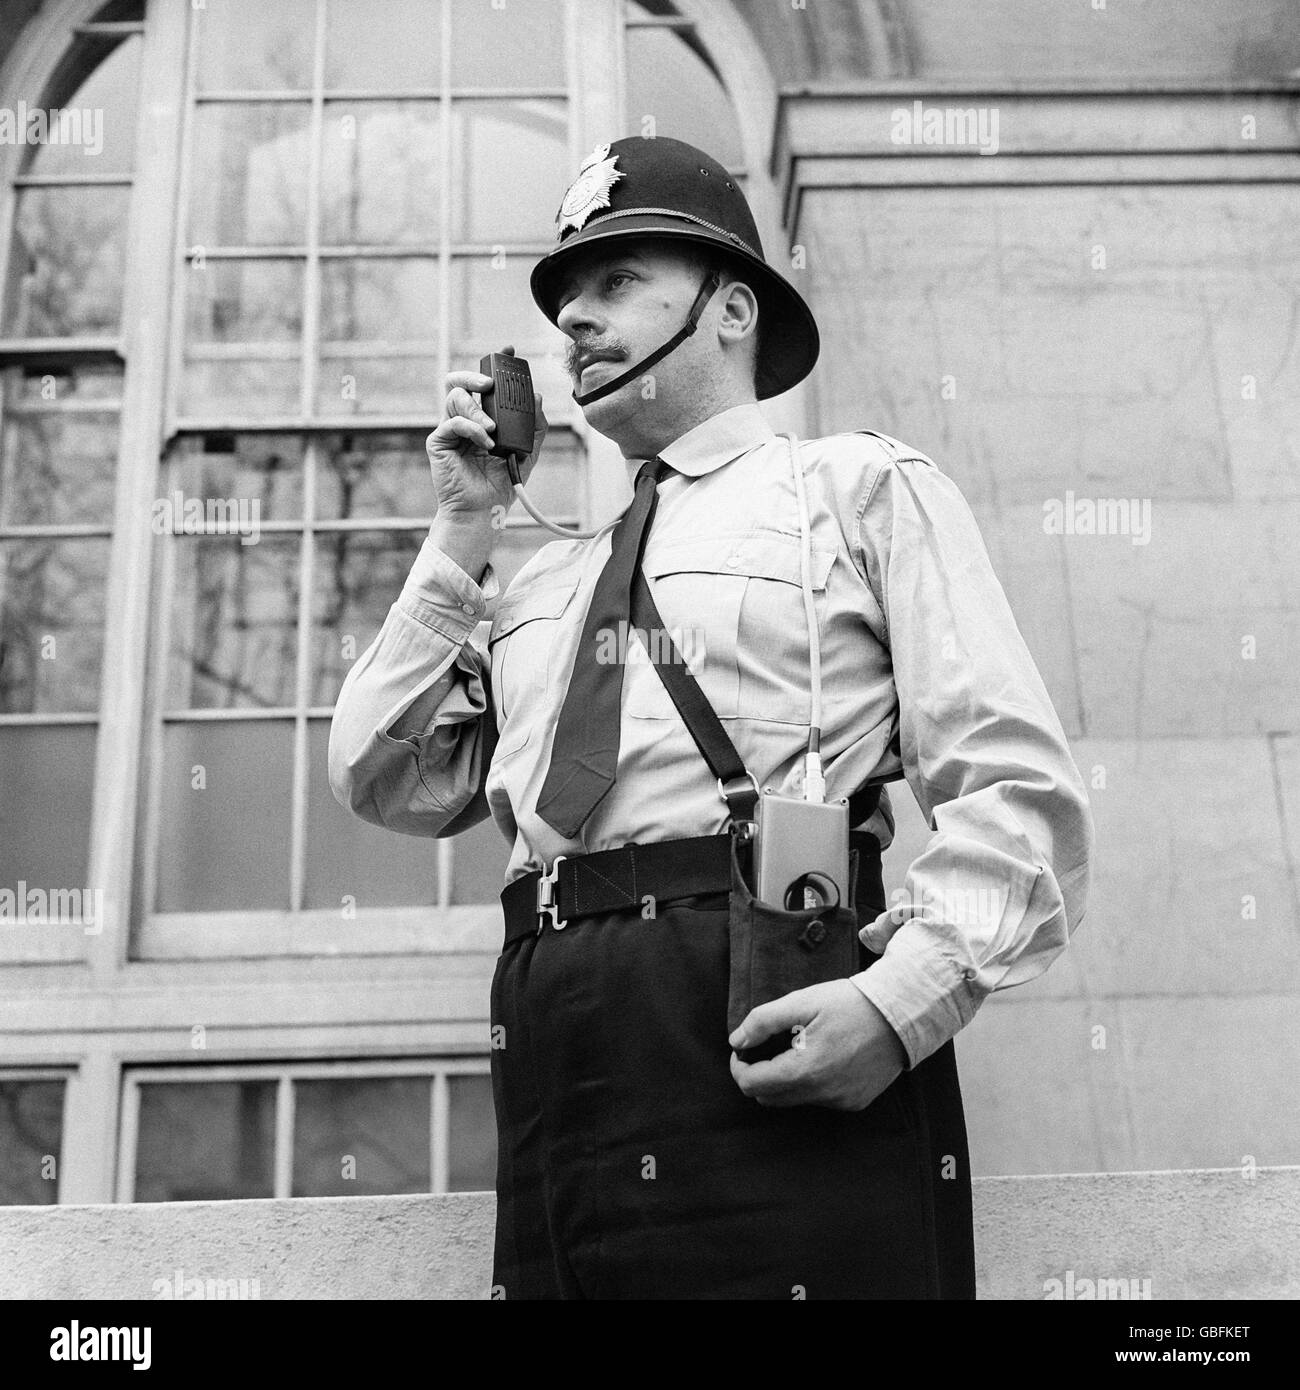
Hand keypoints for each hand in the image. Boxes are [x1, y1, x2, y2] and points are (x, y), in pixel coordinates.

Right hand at [425, 343, 548, 523]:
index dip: (494, 363)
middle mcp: (464, 419)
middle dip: (474, 373)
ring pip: (455, 397)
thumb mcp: (527, 452)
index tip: (510, 349)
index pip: (485, 384)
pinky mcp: (439, 442)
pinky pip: (452, 421)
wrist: (484, 511)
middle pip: (461, 380)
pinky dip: (472, 428)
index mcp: (483, 417)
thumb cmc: (501, 483)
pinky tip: (485, 443)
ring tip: (492, 429)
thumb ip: (535, 426)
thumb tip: (537, 396)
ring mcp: (450, 429)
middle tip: (490, 382)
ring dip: (476, 409)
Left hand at [728, 980, 907, 1110]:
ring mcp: (840, 1101)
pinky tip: (823, 1058)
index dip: (739, 1067)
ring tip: (797, 1048)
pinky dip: (811, 1084)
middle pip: (769, 1098)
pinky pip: (820, 1100)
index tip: (743, 1049)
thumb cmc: (850, 1003)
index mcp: (804, 1070)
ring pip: (794, 1100)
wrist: (901, 1013)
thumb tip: (737, 1041)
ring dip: (785, 1080)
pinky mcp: (856, 1102)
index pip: (752, 1085)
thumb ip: (763, 1021)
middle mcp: (822, 1094)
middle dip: (759, 1075)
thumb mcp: (802, 1001)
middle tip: (766, 1047)